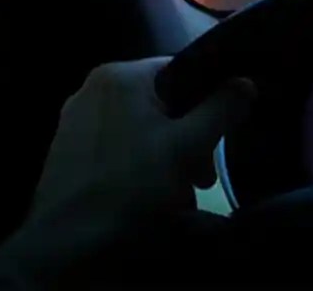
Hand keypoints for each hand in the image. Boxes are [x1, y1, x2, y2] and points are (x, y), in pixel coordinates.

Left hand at [0, 58, 253, 287]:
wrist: (69, 241)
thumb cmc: (131, 184)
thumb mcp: (188, 146)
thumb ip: (221, 109)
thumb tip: (245, 83)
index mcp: (119, 76)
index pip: (180, 71)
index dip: (207, 102)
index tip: (219, 137)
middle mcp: (91, 89)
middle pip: (160, 104)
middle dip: (188, 139)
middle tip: (201, 176)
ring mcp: (74, 121)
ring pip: (139, 129)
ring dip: (166, 157)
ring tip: (177, 192)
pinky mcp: (67, 151)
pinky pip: (117, 147)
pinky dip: (138, 166)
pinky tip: (147, 195)